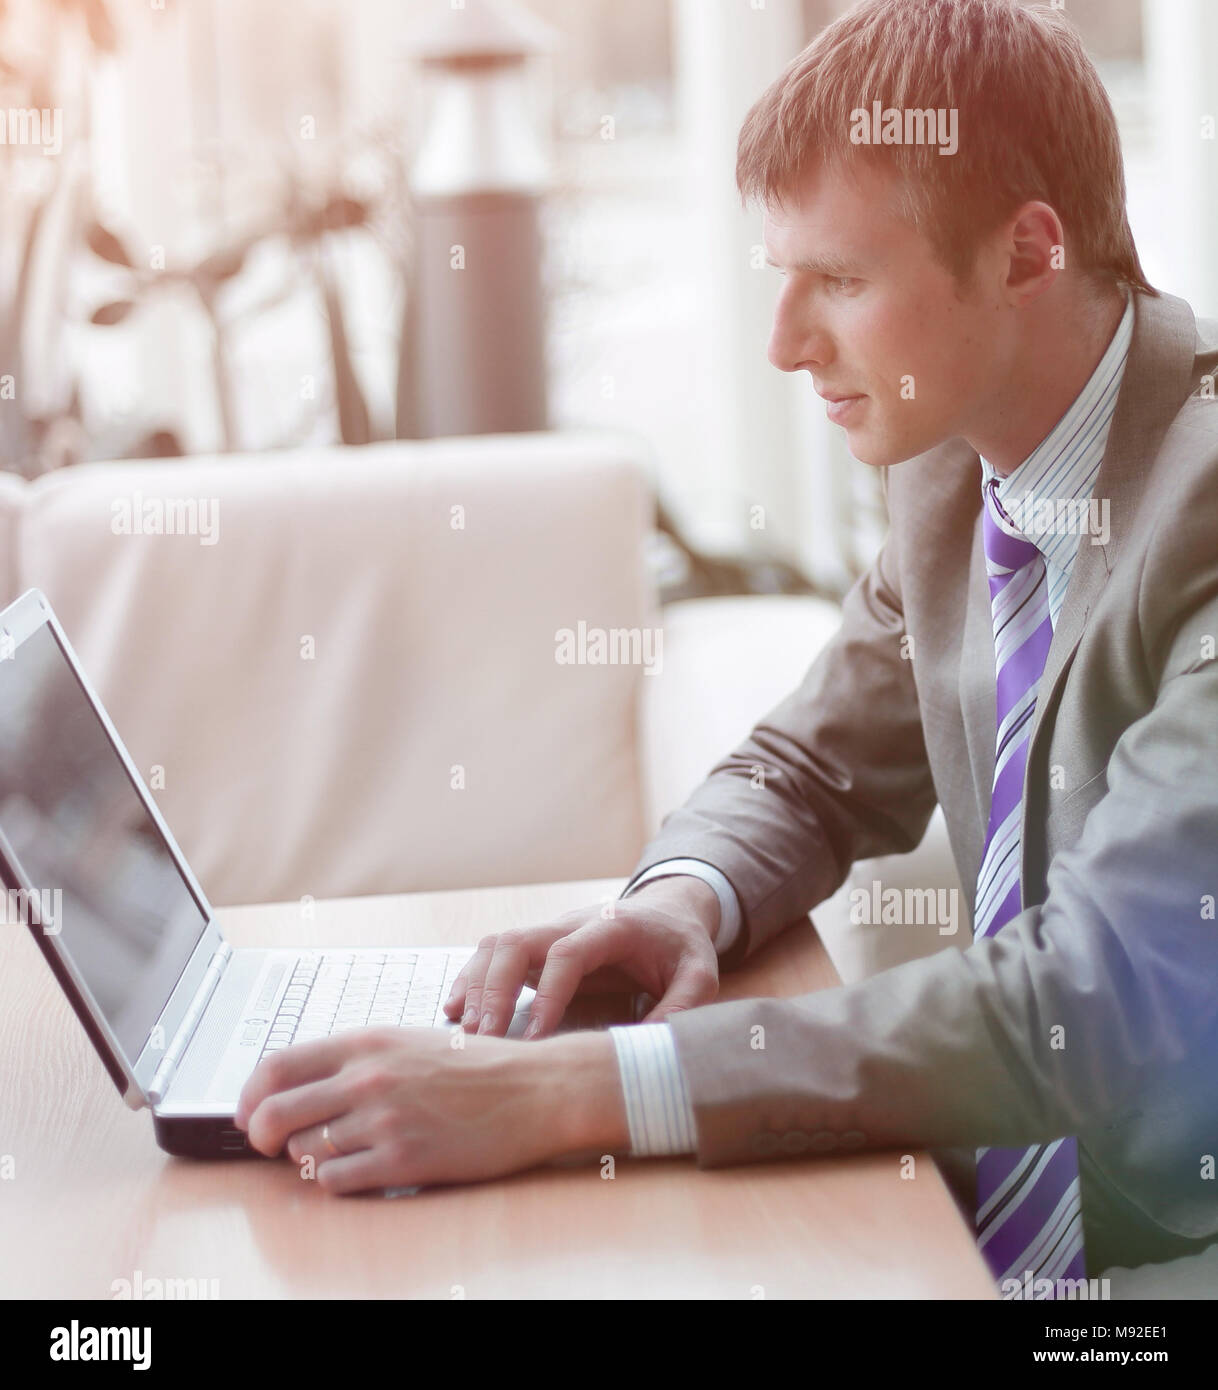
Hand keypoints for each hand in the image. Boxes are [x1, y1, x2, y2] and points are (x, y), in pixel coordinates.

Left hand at [234, 1028, 628, 1192]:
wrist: (532, 1090)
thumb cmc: (476, 1067)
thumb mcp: (409, 1042)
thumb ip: (355, 1060)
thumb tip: (297, 1086)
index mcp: (366, 1041)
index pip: (276, 1065)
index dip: (249, 1095)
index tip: (248, 1113)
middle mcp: (368, 1077)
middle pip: (275, 1113)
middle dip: (262, 1136)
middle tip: (271, 1145)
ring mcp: (383, 1120)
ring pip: (304, 1151)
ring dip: (308, 1157)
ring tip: (336, 1151)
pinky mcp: (403, 1160)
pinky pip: (337, 1181)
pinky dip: (338, 1180)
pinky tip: (360, 1168)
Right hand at [442, 876, 721, 1039]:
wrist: (668, 912)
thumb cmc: (680, 946)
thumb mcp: (700, 975)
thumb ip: (682, 1007)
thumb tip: (648, 1050)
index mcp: (612, 927)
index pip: (568, 951)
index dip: (548, 991)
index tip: (536, 1035)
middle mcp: (571, 924)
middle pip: (517, 942)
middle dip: (494, 988)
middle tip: (484, 1037)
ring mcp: (549, 933)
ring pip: (497, 945)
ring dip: (476, 986)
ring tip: (466, 1032)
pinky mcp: (537, 949)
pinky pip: (493, 956)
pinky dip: (470, 981)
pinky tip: (455, 1012)